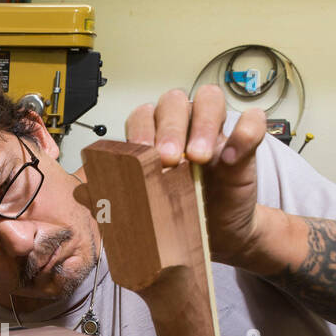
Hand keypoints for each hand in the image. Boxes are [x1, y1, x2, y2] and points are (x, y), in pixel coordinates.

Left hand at [124, 85, 270, 269]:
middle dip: (169, 127)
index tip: (141, 158)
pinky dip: (244, 132)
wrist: (217, 236)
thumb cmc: (180, 216)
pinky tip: (231, 157)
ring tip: (200, 158)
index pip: (143, 116)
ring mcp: (215, 131)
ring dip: (204, 124)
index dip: (141, 131)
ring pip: (210, 99)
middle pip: (174, 102)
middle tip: (169, 159)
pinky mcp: (245, 143)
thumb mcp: (146, 210)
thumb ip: (116, 197)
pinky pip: (252, 122)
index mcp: (154, 136)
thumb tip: (83, 194)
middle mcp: (183, 126)